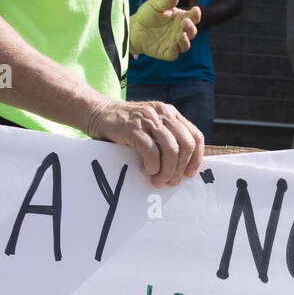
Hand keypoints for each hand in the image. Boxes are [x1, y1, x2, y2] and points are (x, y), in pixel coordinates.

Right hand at [83, 98, 203, 188]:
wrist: (97, 112)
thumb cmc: (125, 127)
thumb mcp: (151, 127)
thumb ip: (166, 139)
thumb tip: (181, 168)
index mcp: (171, 113)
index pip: (196, 136)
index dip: (196, 158)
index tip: (189, 174)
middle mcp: (163, 113)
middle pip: (186, 145)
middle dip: (180, 168)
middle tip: (171, 182)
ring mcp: (149, 120)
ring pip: (171, 150)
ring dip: (167, 171)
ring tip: (158, 180)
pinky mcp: (134, 128)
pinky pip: (152, 152)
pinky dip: (152, 167)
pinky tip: (145, 170)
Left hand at [130, 0, 200, 60]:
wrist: (134, 28)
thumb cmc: (148, 14)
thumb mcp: (156, 4)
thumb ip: (166, 1)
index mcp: (181, 18)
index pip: (193, 17)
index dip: (196, 14)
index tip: (195, 10)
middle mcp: (180, 31)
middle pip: (191, 32)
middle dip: (190, 27)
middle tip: (185, 22)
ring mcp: (174, 42)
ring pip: (185, 45)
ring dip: (185, 41)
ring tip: (181, 34)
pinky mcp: (166, 52)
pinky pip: (173, 54)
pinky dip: (174, 51)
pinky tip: (173, 45)